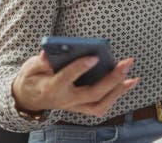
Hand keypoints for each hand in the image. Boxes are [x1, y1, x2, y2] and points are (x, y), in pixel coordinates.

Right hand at [11, 51, 138, 116]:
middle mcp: (66, 100)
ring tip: (132, 77)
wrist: (28, 98)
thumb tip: (48, 54)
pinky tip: (128, 83)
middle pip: (92, 93)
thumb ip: (40, 62)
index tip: (94, 56)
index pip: (67, 78)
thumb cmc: (32, 78)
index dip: (80, 67)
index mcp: (51, 88)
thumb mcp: (30, 67)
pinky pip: (102, 105)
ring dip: (118, 91)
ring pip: (100, 104)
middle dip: (112, 79)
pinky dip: (117, 95)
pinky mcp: (82, 107)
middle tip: (126, 63)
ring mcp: (75, 106)